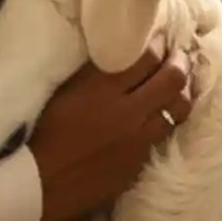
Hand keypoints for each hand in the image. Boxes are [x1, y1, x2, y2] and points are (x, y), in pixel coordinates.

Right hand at [28, 35, 193, 220]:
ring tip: (176, 87)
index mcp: (103, 87)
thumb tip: (119, 54)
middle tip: (179, 56)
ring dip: (180, 94)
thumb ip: (95, 73)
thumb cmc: (45, 131)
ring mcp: (138, 138)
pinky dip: (167, 120)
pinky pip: (164, 134)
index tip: (159, 39)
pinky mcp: (140, 161)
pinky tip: (162, 115)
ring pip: (177, 109)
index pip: (147, 57)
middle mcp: (127, 110)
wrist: (41, 180)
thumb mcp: (65, 90)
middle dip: (180, 63)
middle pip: (172, 79)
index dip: (158, 43)